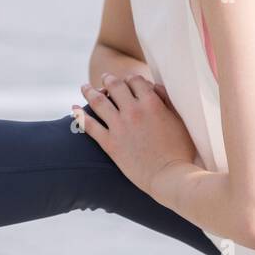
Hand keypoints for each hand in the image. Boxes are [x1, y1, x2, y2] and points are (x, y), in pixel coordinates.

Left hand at [73, 73, 198, 198]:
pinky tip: (73, 108)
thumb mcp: (179, 120)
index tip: (129, 80)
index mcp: (151, 103)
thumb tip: (155, 88)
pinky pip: (90, 126)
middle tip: (104, 77)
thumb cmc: (181, 151)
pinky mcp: (110, 144)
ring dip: (89, 91)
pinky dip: (79, 115)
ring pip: (99, 102)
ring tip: (84, 87)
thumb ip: (167, 101)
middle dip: (109, 80)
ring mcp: (119, 127)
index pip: (136, 81)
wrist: (170, 177)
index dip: (131, 78)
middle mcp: (133, 110)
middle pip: (115, 86)